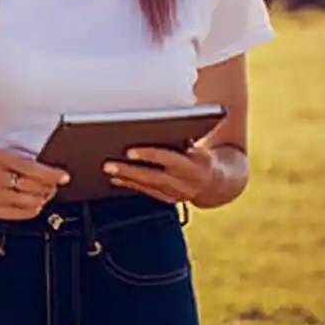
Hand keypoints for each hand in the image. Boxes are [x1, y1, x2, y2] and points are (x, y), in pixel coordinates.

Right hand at [0, 148, 70, 219]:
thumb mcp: (7, 157)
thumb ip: (27, 162)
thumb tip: (54, 174)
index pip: (30, 167)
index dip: (50, 173)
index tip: (64, 177)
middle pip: (30, 185)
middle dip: (47, 187)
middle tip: (53, 187)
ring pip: (27, 200)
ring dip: (41, 199)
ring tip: (45, 195)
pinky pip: (20, 213)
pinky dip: (33, 209)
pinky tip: (35, 204)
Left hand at [103, 145, 220, 203]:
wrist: (217, 181)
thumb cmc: (202, 155)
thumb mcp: (199, 144)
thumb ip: (181, 137)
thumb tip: (157, 125)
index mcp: (196, 164)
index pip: (168, 158)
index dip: (148, 155)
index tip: (129, 151)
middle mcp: (186, 182)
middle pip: (152, 176)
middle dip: (129, 170)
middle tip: (108, 164)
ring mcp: (177, 194)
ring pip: (147, 186)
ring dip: (125, 178)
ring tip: (108, 170)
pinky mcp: (170, 199)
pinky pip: (147, 192)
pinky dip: (131, 185)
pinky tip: (116, 179)